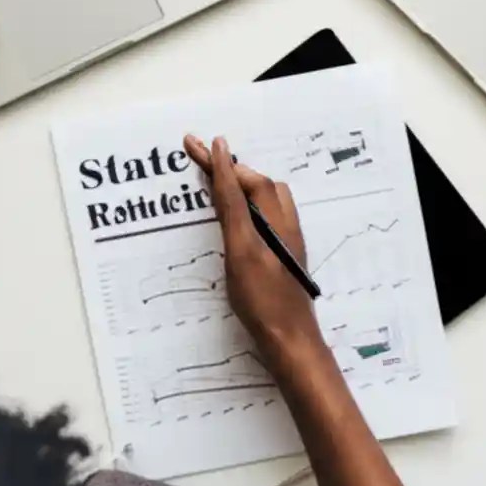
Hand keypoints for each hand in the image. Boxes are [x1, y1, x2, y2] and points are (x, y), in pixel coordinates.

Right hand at [183, 134, 321, 355]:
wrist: (289, 342)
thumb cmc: (264, 299)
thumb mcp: (242, 248)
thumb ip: (233, 203)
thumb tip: (225, 160)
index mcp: (278, 220)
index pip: (245, 180)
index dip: (220, 162)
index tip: (196, 142)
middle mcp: (285, 228)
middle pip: (258, 187)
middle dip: (230, 172)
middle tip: (200, 161)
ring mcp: (284, 246)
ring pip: (262, 205)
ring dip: (238, 190)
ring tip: (213, 185)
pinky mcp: (279, 262)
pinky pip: (260, 224)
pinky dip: (242, 212)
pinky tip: (231, 224)